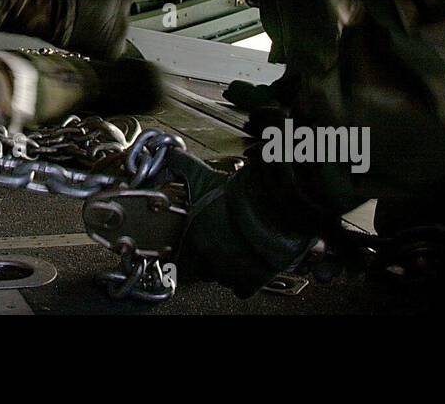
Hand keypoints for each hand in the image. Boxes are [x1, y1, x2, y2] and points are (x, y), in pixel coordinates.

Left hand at [162, 149, 315, 296]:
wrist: (272, 208)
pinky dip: (245, 281)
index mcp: (193, 238)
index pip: (182, 255)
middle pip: (202, 267)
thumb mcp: (204, 175)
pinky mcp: (251, 280)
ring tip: (237, 250)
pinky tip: (248, 267)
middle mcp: (207, 259)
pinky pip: (242, 289)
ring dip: (227, 267)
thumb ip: (183, 166)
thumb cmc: (239, 196)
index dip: (191, 247)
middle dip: (210, 257)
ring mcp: (229, 272)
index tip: (198, 240)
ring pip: (222, 277)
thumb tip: (171, 156)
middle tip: (221, 243)